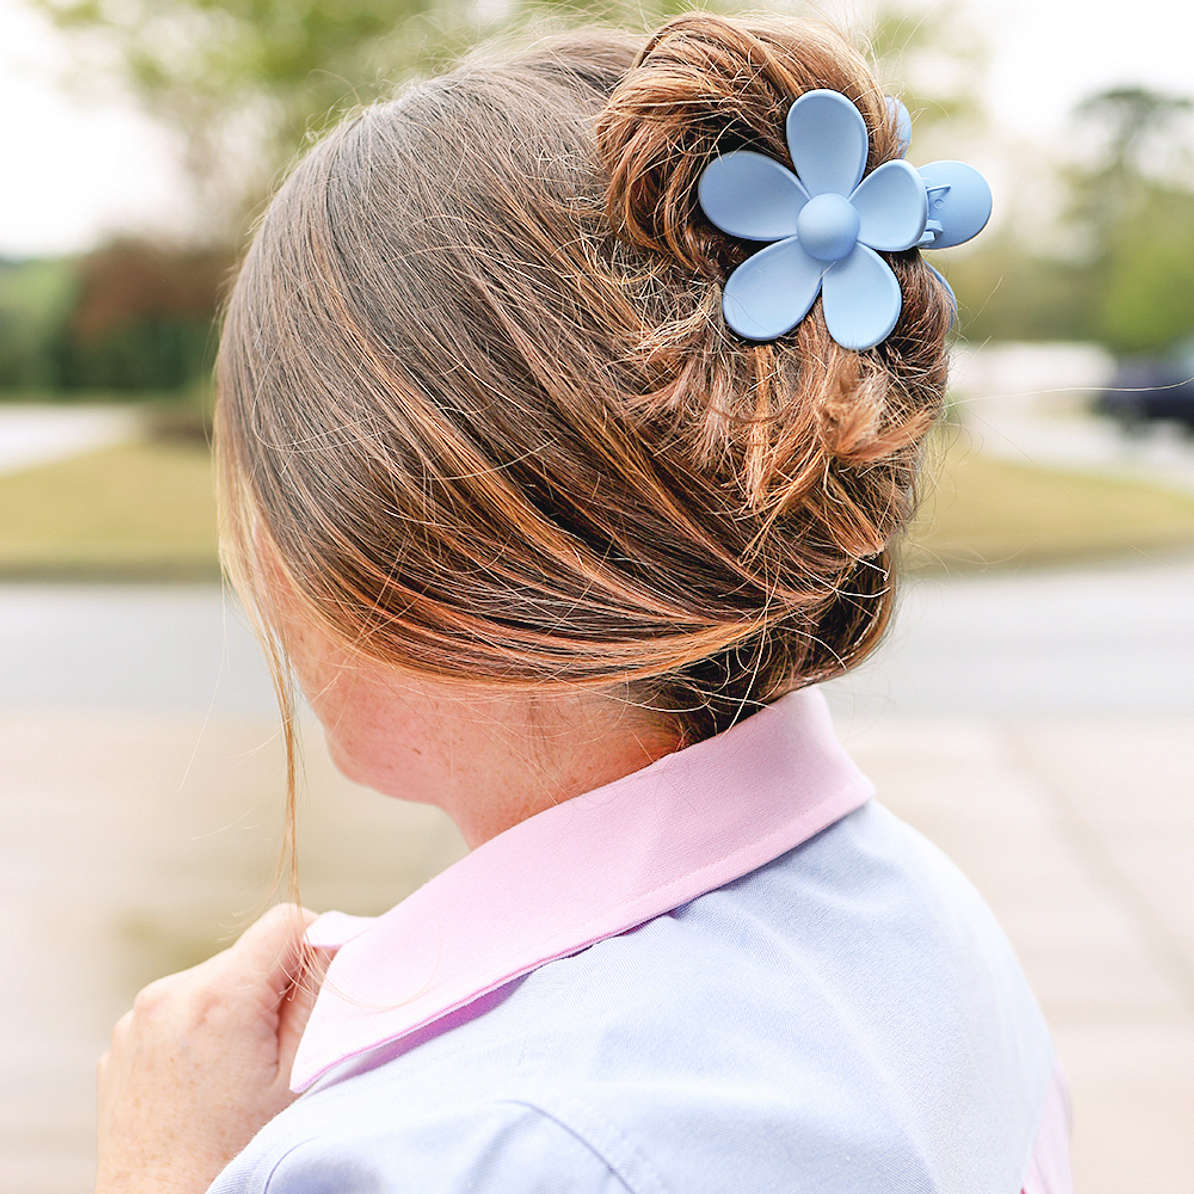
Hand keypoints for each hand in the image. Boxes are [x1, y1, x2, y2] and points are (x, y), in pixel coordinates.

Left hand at [95, 902, 332, 1193]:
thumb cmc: (237, 1155)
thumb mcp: (300, 1074)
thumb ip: (318, 993)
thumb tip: (332, 934)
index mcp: (218, 996)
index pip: (286, 922)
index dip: (315, 949)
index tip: (318, 997)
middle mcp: (167, 994)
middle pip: (249, 956)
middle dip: (271, 991)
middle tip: (277, 1056)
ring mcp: (135, 1020)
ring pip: (214, 984)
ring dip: (234, 1013)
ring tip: (234, 1079)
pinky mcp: (120, 1045)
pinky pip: (178, 1014)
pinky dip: (198, 1036)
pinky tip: (202, 1088)